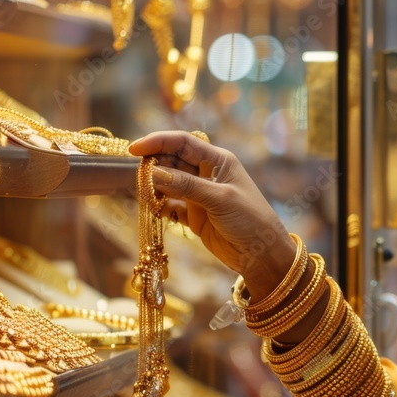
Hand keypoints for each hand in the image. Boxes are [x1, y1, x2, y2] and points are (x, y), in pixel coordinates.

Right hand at [128, 131, 296, 297]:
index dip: (158, 142)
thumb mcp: (220, 199)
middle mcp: (207, 174)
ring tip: (142, 193)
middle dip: (154, 166)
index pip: (183, 143)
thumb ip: (187, 185)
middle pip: (172, 161)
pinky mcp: (193, 216)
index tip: (134, 150)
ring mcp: (199, 195)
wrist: (262, 255)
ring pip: (168, 183)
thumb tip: (153, 173)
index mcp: (218, 161)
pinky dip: (159, 206)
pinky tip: (150, 208)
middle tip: (138, 177)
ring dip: (154, 186)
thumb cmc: (250, 219)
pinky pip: (169, 205)